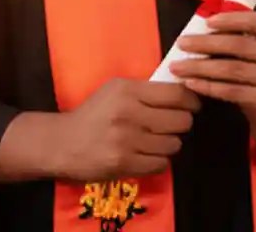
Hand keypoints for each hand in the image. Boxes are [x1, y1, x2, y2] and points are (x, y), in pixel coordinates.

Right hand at [54, 78, 199, 181]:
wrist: (62, 143)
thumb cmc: (93, 115)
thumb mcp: (114, 91)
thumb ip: (145, 91)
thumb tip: (182, 91)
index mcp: (127, 90)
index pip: (176, 94)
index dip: (191, 101)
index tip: (193, 106)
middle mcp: (129, 114)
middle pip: (181, 121)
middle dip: (180, 124)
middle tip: (170, 125)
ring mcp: (127, 141)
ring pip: (174, 144)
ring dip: (168, 144)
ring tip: (154, 141)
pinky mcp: (124, 164)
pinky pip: (161, 164)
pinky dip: (158, 161)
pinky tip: (145, 155)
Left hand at [167, 12, 255, 155]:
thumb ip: (242, 46)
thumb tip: (201, 32)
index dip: (231, 19)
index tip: (206, 22)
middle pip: (240, 45)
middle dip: (206, 43)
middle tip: (181, 43)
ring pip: (233, 69)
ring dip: (201, 66)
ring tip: (177, 66)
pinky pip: (233, 91)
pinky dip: (209, 86)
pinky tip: (191, 83)